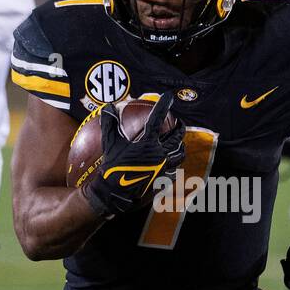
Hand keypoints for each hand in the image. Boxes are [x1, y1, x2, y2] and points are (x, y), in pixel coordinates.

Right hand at [81, 92, 184, 215]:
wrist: (114, 193)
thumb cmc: (111, 167)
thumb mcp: (109, 144)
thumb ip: (109, 124)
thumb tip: (108, 106)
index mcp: (147, 143)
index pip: (157, 119)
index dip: (163, 105)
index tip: (169, 96)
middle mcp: (159, 154)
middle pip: (176, 137)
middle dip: (180, 127)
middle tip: (179, 123)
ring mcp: (163, 167)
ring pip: (180, 154)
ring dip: (181, 146)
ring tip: (180, 144)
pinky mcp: (163, 179)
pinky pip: (174, 170)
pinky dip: (174, 166)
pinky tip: (171, 164)